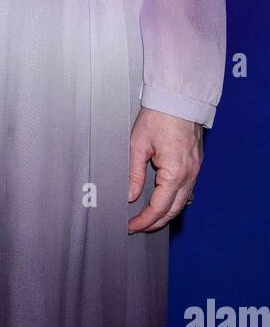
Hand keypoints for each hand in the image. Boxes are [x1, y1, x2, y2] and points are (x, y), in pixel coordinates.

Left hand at [128, 106, 202, 231]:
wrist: (178, 99)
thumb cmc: (158, 116)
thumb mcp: (138, 144)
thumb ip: (133, 173)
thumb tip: (130, 196)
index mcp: (174, 172)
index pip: (159, 207)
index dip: (144, 221)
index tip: (132, 227)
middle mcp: (189, 175)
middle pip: (174, 210)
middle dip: (156, 222)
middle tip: (138, 227)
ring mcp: (195, 170)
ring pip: (182, 202)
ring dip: (166, 213)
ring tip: (149, 218)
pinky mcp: (196, 164)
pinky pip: (188, 190)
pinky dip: (175, 200)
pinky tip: (165, 200)